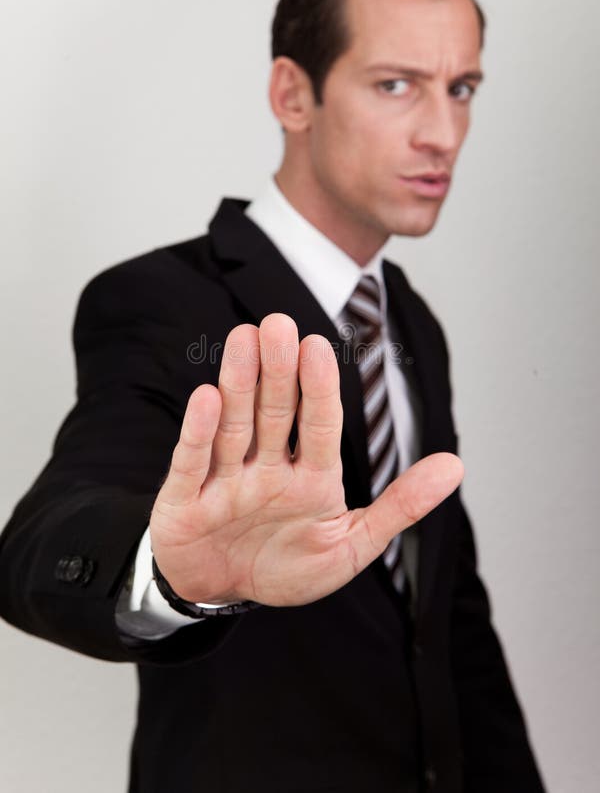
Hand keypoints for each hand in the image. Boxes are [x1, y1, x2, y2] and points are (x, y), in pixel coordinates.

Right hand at [149, 313, 462, 605]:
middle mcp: (267, 470)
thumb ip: (399, 508)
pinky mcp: (185, 499)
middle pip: (274, 414)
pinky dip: (198, 434)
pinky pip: (192, 464)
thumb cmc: (285, 565)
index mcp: (311, 479)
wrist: (221, 592)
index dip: (320, 388)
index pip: (319, 426)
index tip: (319, 346)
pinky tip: (207, 398)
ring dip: (239, 384)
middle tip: (280, 324)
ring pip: (234, 427)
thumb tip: (456, 466)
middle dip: (278, 371)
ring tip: (244, 339)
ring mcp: (225, 482)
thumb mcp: (350, 546)